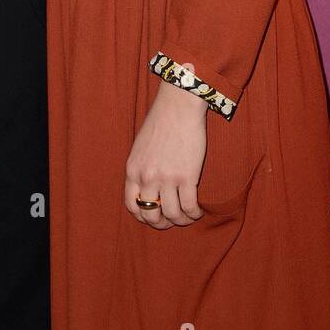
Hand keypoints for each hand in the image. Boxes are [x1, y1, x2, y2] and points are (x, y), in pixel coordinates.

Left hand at [124, 76, 207, 229]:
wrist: (178, 106)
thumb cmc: (161, 121)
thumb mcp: (140, 147)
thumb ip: (141, 167)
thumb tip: (147, 188)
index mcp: (133, 170)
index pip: (132, 205)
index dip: (143, 216)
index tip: (153, 216)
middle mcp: (147, 177)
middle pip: (151, 215)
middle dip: (161, 223)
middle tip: (171, 221)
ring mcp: (167, 178)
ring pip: (172, 214)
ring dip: (181, 220)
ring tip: (187, 217)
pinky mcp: (187, 177)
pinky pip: (189, 206)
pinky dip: (194, 214)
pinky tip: (198, 211)